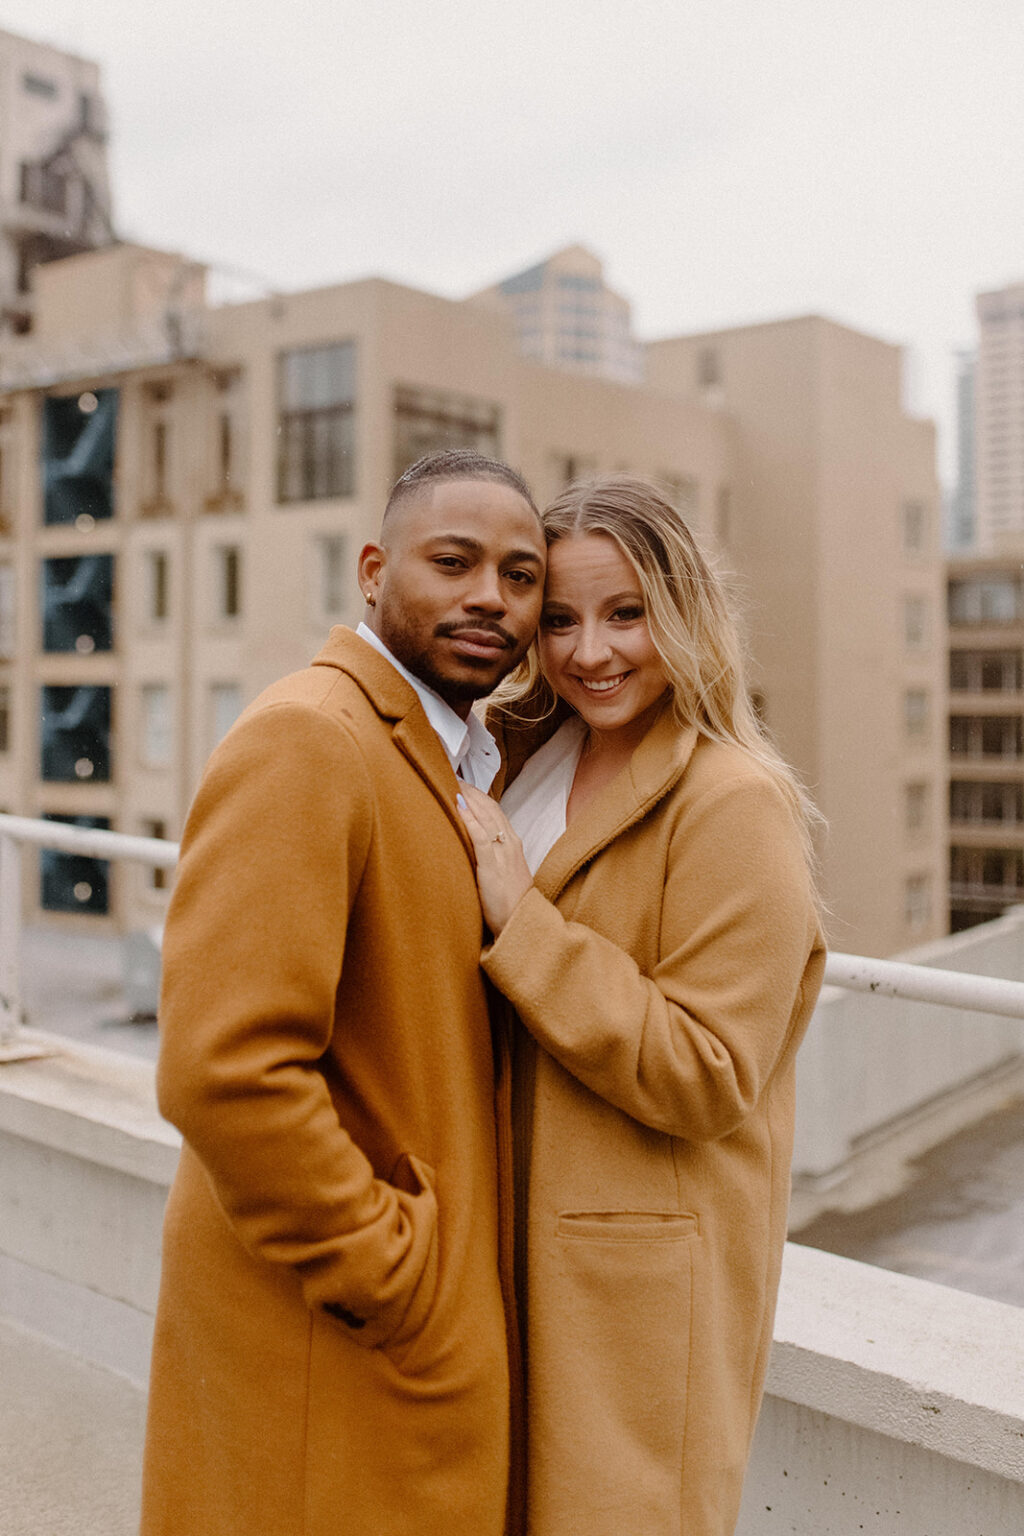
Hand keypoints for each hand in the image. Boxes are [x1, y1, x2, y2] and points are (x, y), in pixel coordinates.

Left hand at [456, 784, 533, 935]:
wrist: (522, 922)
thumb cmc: (510, 902)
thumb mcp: (503, 872)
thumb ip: (491, 856)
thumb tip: (471, 845)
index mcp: (512, 844)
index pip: (495, 810)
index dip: (479, 795)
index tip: (462, 783)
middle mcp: (510, 843)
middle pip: (490, 807)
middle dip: (471, 790)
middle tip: (452, 775)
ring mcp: (503, 853)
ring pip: (486, 816)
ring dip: (468, 797)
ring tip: (452, 783)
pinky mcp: (493, 866)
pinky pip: (481, 837)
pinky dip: (470, 819)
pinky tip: (459, 806)